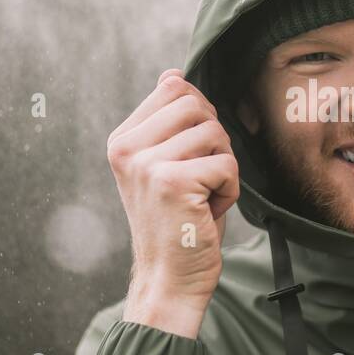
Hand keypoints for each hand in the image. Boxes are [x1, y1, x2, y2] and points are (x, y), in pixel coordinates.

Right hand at [107, 68, 239, 337]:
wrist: (169, 280)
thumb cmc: (178, 223)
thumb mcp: (168, 165)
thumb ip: (170, 122)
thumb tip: (173, 74)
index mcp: (123, 140)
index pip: (175, 88)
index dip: (201, 118)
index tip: (191, 157)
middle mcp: (127, 148)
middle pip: (197, 105)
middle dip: (215, 142)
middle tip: (201, 180)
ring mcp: (146, 164)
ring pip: (216, 134)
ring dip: (223, 168)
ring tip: (202, 198)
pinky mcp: (171, 182)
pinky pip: (227, 165)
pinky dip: (229, 191)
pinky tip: (207, 213)